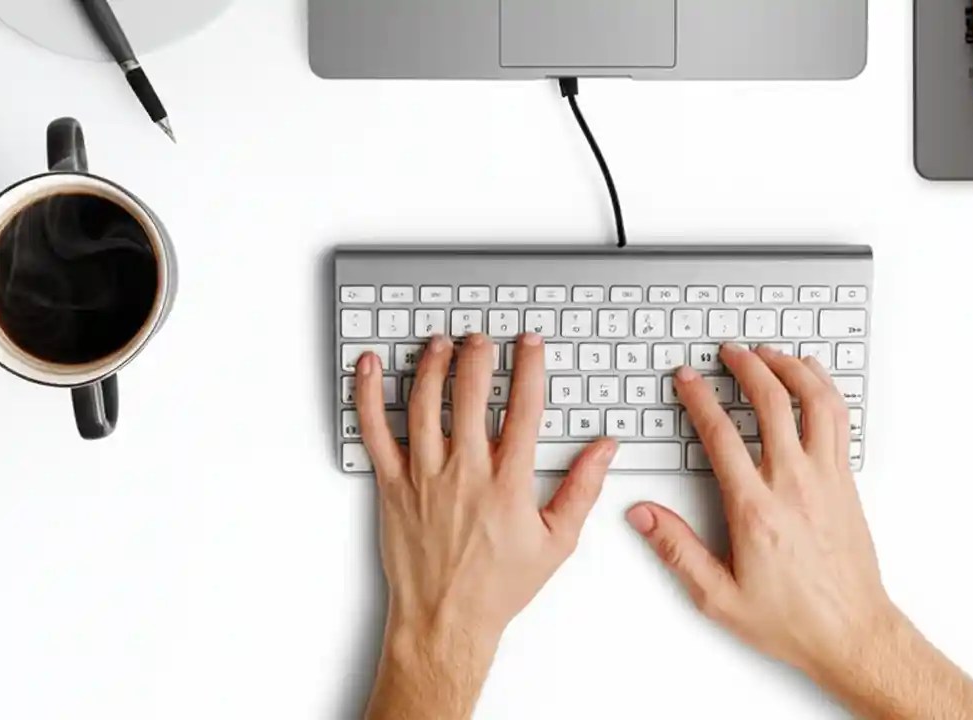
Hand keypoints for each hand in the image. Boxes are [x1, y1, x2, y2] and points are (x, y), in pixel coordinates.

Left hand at [357, 333, 616, 719]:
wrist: (445, 620)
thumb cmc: (498, 586)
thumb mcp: (557, 542)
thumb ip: (582, 488)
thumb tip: (604, 448)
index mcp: (508, 484)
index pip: (524, 410)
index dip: (529, 369)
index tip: (530, 343)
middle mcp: (465, 472)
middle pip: (471, 394)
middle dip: (478, 356)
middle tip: (482, 337)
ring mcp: (423, 476)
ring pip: (425, 403)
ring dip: (432, 365)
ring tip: (441, 343)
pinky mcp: (391, 485)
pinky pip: (374, 430)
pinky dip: (368, 393)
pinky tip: (369, 366)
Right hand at [627, 345, 972, 718]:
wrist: (852, 634)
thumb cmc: (791, 620)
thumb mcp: (719, 596)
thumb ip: (677, 551)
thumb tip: (642, 516)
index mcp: (755, 509)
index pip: (720, 435)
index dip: (699, 398)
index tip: (686, 379)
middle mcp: (794, 484)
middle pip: (771, 403)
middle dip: (746, 367)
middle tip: (728, 352)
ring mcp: (826, 478)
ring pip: (814, 402)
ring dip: (790, 368)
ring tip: (769, 353)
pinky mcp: (846, 483)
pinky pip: (838, 420)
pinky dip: (824, 390)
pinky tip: (813, 380)